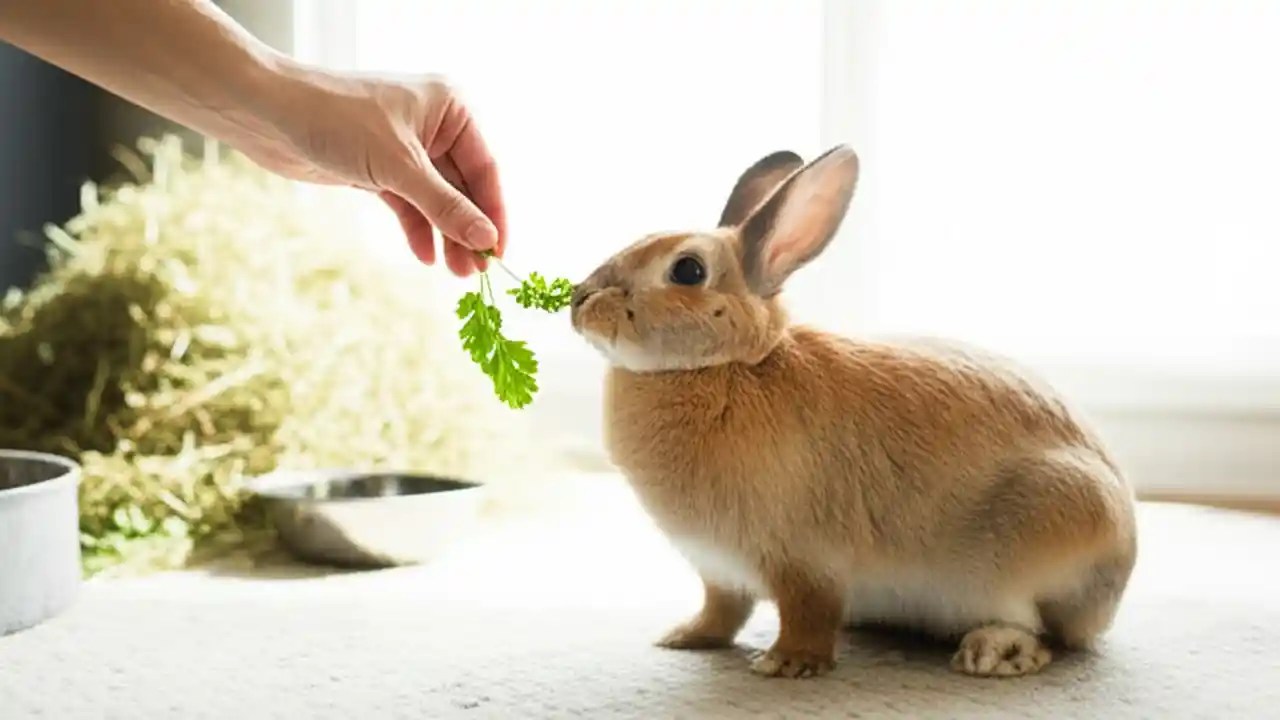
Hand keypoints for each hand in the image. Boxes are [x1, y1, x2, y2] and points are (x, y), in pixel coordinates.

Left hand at [249, 70, 505, 276]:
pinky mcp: (380, 167)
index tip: (499, 253)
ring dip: (445, 234)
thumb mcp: (399, 167)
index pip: (486, 168)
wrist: (268, 111)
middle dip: (467, 229)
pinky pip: (410, 203)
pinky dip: (417, 228)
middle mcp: (433, 125)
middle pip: (463, 187)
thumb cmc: (336, 120)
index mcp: (450, 108)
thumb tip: (486, 241)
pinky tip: (424, 256)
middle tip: (475, 272)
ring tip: (454, 272)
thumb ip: (446, 206)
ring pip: (437, 199)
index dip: (494, 213)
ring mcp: (406, 148)